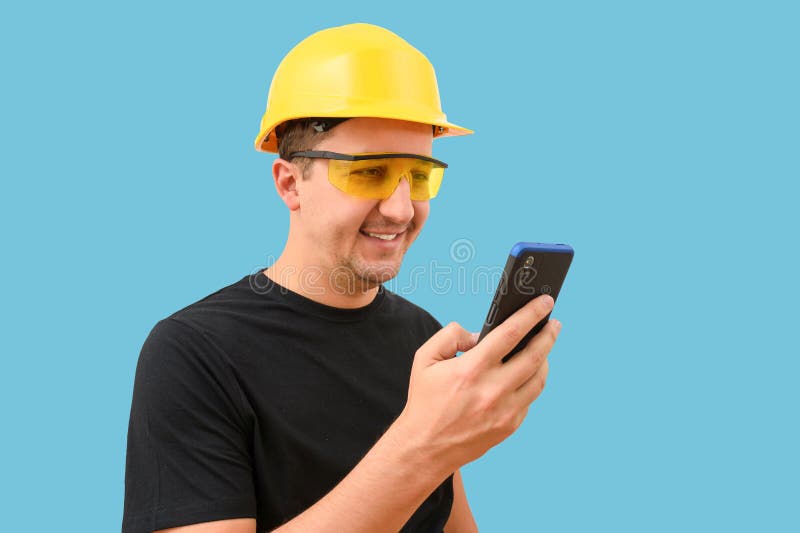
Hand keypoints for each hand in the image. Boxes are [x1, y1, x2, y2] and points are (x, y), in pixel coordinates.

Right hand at [395, 294, 561, 472]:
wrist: (425, 447)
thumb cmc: (425, 400)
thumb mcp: (425, 358)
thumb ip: (450, 335)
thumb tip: (477, 334)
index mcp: (472, 369)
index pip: (511, 333)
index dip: (532, 314)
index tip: (545, 302)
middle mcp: (492, 390)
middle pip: (535, 355)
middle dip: (548, 335)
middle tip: (554, 323)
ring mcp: (505, 411)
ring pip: (539, 378)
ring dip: (545, 358)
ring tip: (543, 346)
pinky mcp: (510, 426)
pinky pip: (529, 398)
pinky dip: (532, 382)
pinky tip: (528, 373)